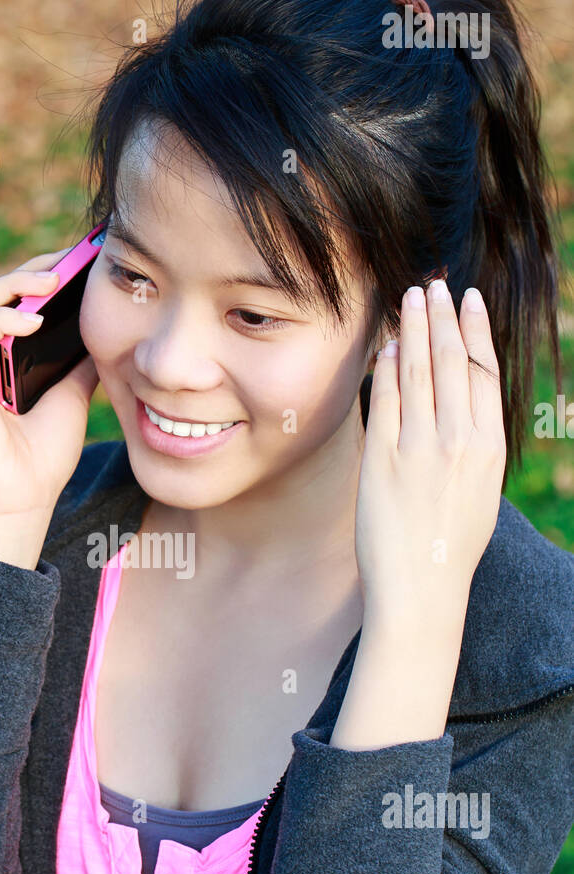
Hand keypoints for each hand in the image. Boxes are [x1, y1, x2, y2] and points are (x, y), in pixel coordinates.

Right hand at [0, 248, 100, 534]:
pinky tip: (32, 319)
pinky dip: (0, 319)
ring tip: (50, 282)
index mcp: (7, 356)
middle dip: (32, 269)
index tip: (79, 258)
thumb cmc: (43, 457)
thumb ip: (82, 362)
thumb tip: (108, 330)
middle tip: (68, 259)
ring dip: (14, 285)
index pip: (19, 299)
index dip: (44, 273)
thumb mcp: (74, 397)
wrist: (25, 503)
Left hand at [355, 281, 506, 638]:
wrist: (422, 589)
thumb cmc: (450, 544)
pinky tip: (385, 347)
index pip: (484, 372)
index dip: (475, 331)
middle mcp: (459, 442)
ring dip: (413, 329)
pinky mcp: (383, 460)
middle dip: (441, 316)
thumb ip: (472, 442)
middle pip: (451, 362)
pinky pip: (385, 401)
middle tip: (432, 285)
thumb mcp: (480, 488)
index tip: (468, 301)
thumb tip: (457, 399)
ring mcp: (420, 449)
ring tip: (409, 299)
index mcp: (491, 447)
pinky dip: (386, 368)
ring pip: (418, 371)